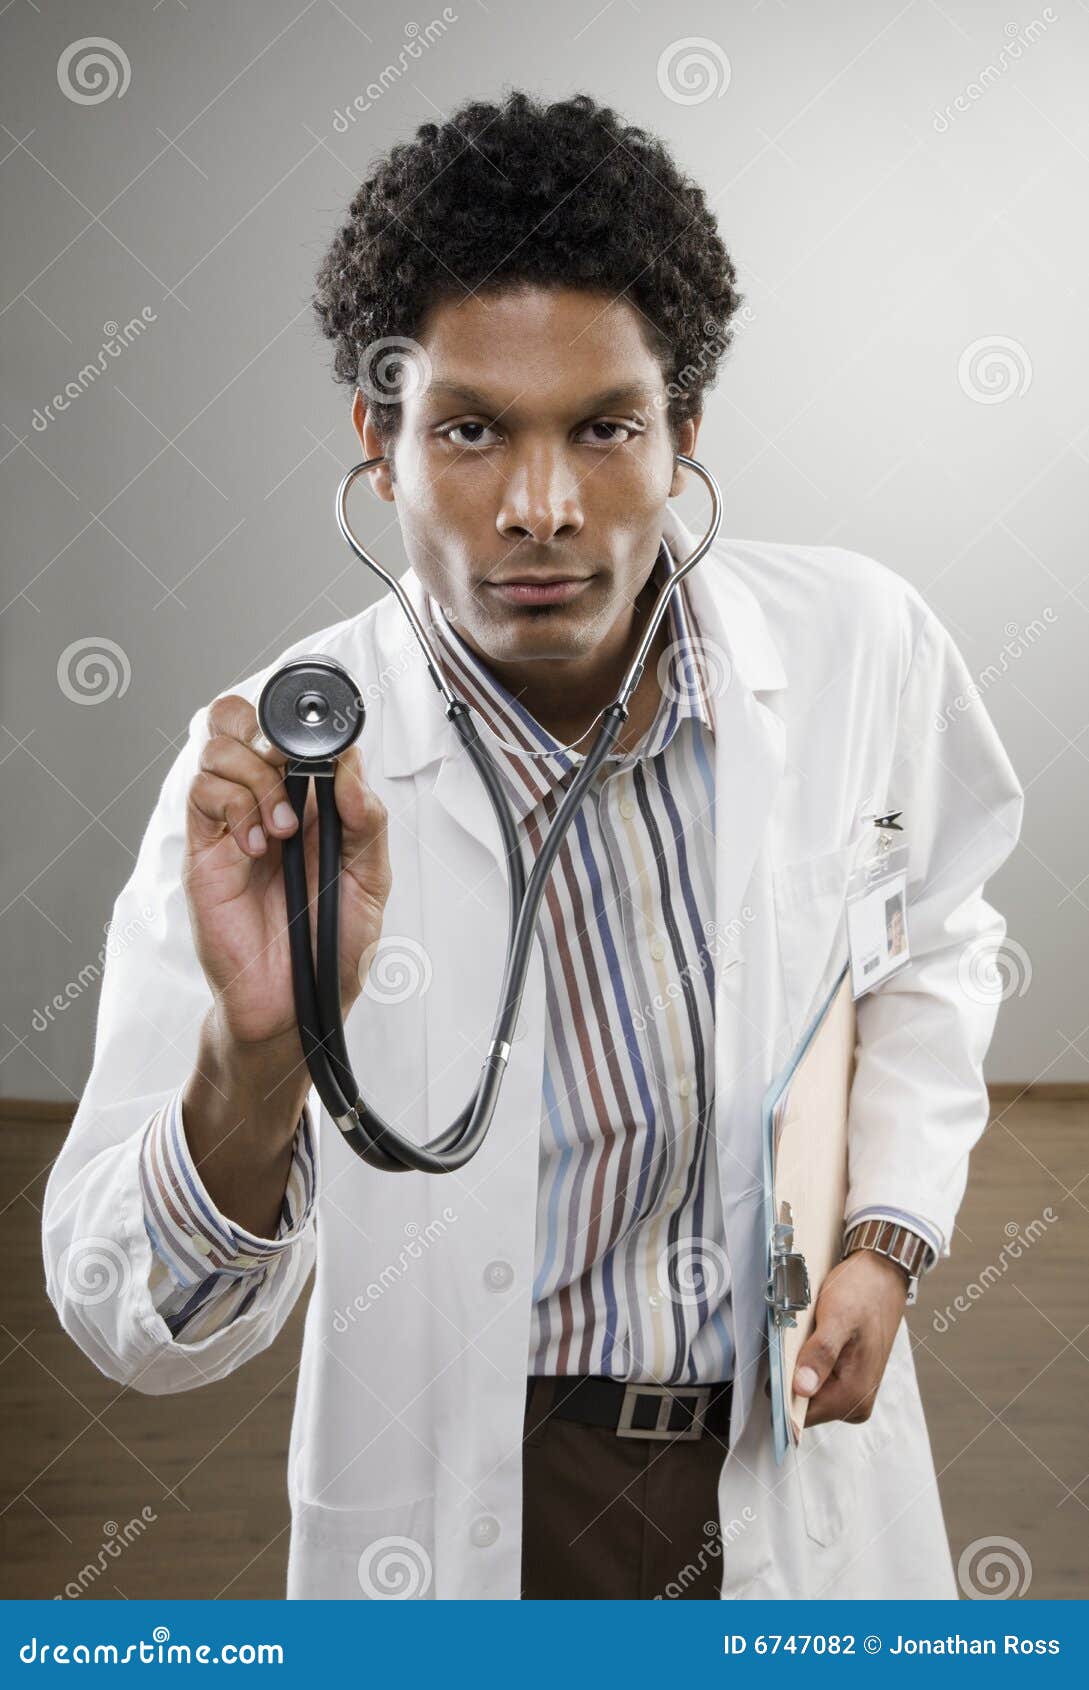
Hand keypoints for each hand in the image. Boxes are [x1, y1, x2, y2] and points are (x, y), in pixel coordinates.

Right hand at [183, 691, 392, 1049]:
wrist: (294, 1005)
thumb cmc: (332, 947)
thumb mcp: (371, 881)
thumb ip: (367, 821)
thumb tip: (350, 765)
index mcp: (313, 805)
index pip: (295, 735)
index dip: (306, 726)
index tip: (328, 746)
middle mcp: (270, 805)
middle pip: (243, 722)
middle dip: (267, 734)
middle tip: (294, 776)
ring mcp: (234, 825)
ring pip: (219, 749)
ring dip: (256, 778)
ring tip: (282, 831)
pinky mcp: (206, 852)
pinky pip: (203, 795)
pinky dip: (235, 808)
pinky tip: (258, 848)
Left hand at [791, 1249, 907, 1426]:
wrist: (882, 1276)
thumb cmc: (862, 1292)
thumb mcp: (838, 1317)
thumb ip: (821, 1354)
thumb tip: (802, 1388)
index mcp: (853, 1396)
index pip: (801, 1416)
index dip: (780, 1395)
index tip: (769, 1371)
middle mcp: (855, 1403)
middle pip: (802, 1404)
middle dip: (788, 1378)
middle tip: (786, 1345)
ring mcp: (852, 1393)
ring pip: (806, 1391)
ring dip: (795, 1368)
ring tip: (800, 1338)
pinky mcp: (848, 1379)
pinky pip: (816, 1379)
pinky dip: (804, 1363)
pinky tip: (807, 1341)